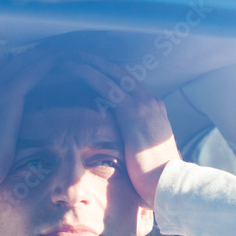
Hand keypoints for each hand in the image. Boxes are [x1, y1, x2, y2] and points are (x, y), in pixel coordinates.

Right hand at [0, 50, 53, 213]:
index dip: (13, 70)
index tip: (27, 66)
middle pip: (7, 66)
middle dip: (27, 57)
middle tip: (47, 49)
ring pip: (18, 64)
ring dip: (39, 56)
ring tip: (57, 49)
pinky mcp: (6, 96)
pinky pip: (28, 74)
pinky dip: (43, 65)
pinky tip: (57, 60)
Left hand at [70, 54, 180, 208]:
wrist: (167, 182)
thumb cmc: (155, 176)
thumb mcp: (146, 151)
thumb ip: (133, 139)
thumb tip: (118, 143)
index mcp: (154, 109)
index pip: (128, 83)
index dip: (108, 72)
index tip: (90, 67)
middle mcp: (150, 100)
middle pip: (119, 71)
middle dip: (96, 60)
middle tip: (75, 53)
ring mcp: (143, 103)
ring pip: (111, 72)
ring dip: (88, 61)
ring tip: (68, 55)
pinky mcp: (133, 110)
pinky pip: (105, 84)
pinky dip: (87, 72)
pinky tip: (71, 67)